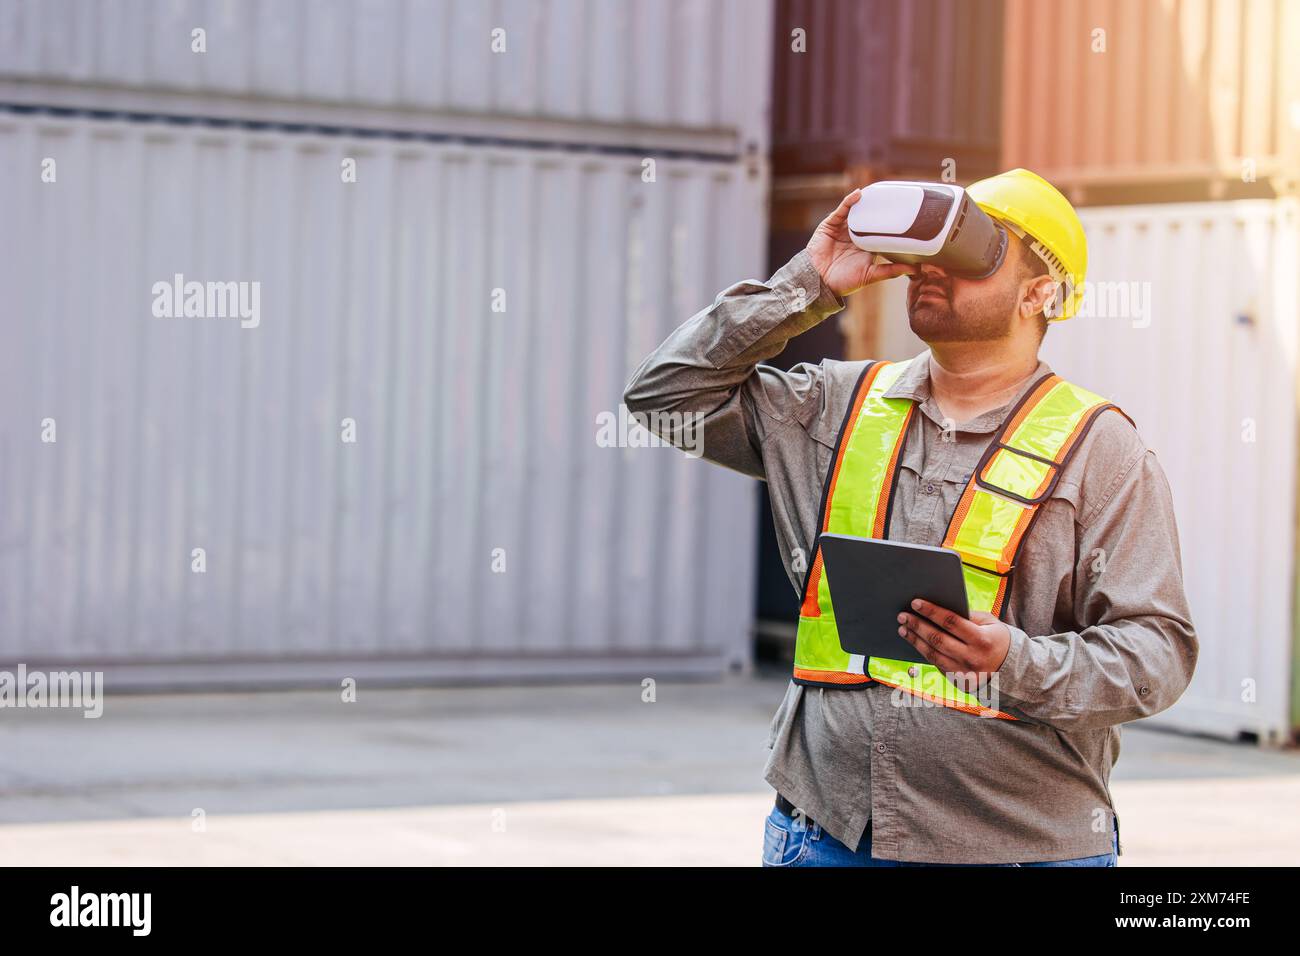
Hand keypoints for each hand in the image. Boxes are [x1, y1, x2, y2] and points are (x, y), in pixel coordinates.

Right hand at [806, 188, 914, 297]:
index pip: (881, 230)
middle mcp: (855, 235)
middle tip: (893, 198)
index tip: (904, 214)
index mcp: (866, 246)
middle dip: (879, 208)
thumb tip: (915, 270)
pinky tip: (859, 194)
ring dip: (866, 202)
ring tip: (878, 191)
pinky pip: (842, 210)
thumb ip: (891, 271)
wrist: (818, 281)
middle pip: (869, 217)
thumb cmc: (844, 282)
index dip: (890, 222)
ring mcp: (843, 228)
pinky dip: (850, 201)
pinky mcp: (831, 224)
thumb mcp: (871, 275)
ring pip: (857, 211)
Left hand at [896, 599, 1011, 680]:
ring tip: (903, 628)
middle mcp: (972, 658)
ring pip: (933, 654)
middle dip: (917, 625)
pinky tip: (915, 641)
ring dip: (915, 640)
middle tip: (902, 616)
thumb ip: (968, 616)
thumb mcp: (990, 624)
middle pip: (937, 639)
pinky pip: (936, 664)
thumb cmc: (998, 640)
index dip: (931, 611)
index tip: (915, 603)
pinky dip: (924, 652)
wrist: (1013, 671)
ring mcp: (964, 672)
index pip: (951, 622)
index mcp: (982, 640)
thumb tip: (939, 610)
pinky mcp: (958, 681)